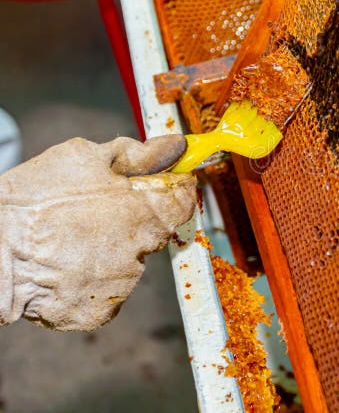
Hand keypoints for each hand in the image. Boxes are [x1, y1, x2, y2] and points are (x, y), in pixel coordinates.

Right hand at [0, 135, 195, 330]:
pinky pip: (106, 293)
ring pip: (128, 262)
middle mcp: (140, 251)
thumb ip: (137, 155)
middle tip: (96, 211)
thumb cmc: (32, 199)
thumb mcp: (83, 158)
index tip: (161, 183)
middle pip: (155, 233)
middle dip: (135, 220)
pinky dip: (90, 281)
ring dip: (110, 251)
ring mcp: (120, 286)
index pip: (183, 202)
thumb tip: (175, 149)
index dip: (173, 189)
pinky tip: (65, 266)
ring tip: (70, 239)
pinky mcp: (97, 312)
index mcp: (145, 211)